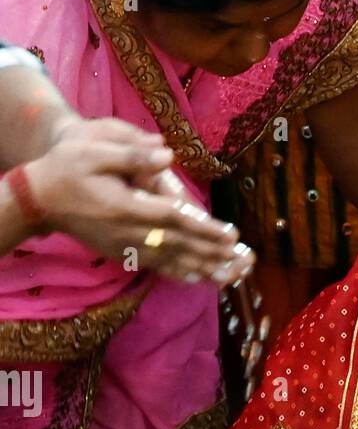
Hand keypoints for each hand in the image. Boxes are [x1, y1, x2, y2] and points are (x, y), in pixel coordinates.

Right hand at [26, 117, 254, 285]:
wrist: (41, 198)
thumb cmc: (68, 168)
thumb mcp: (95, 149)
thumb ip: (132, 155)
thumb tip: (167, 154)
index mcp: (128, 208)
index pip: (174, 219)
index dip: (205, 228)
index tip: (232, 235)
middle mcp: (130, 234)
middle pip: (181, 246)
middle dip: (216, 253)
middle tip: (246, 260)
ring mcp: (126, 248)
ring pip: (174, 261)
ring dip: (206, 268)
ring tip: (234, 275)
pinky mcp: (123, 255)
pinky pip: (159, 267)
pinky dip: (182, 273)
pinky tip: (202, 279)